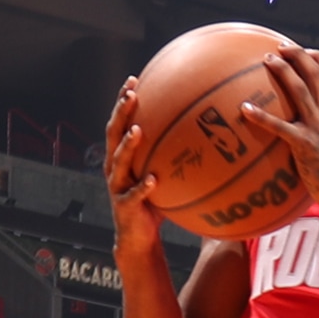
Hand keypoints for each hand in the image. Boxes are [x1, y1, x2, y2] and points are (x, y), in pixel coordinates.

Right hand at [102, 80, 162, 247]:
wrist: (138, 237)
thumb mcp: (162, 173)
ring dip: (127, 146)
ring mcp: (117, 187)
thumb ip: (174, 154)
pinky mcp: (124, 207)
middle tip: (131, 95)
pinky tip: (154, 180)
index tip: (133, 80)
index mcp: (121, 156)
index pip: (120, 123)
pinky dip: (143, 188)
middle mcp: (115, 168)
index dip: (123, 101)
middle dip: (121, 114)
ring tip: (137, 131)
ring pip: (119, 162)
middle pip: (113, 135)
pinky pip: (133, 195)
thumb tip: (204, 132)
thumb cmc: (154, 201)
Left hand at [235, 50, 318, 225]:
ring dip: (283, 72)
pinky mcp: (306, 144)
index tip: (303, 50)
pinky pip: (279, 126)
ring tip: (266, 59)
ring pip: (299, 90)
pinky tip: (245, 108)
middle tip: (280, 46)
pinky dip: (261, 116)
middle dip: (298, 55)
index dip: (316, 59)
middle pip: (315, 74)